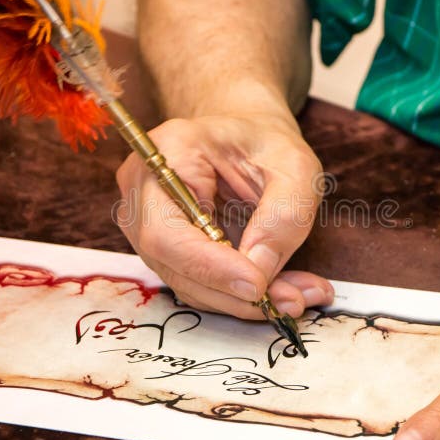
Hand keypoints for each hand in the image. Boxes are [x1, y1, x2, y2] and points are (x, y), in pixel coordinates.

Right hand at [115, 109, 333, 319]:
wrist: (249, 138)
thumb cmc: (268, 144)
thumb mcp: (294, 167)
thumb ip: (283, 215)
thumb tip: (259, 272)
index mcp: (168, 153)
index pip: (167, 229)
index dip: (209, 266)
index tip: (257, 285)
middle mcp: (143, 190)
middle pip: (172, 262)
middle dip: (233, 292)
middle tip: (292, 301)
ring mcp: (146, 222)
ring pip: (187, 281)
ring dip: (242, 300)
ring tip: (296, 296)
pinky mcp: (165, 247)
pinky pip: (198, 283)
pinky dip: (239, 295)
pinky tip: (280, 291)